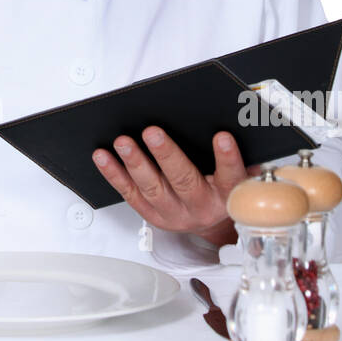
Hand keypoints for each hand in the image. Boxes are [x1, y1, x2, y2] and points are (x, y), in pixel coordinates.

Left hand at [92, 127, 261, 245]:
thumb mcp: (238, 172)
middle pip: (185, 182)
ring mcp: (174, 213)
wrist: (211, 221)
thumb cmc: (221, 187)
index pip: (232, 176)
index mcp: (227, 194)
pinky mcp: (152, 215)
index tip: (222, 137)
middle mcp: (201, 206)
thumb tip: (233, 119)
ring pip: (152, 189)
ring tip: (123, 142)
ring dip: (135, 163)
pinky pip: (130, 194)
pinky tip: (103, 157)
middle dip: (167, 155)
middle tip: (152, 132)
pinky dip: (114, 174)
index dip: (227, 158)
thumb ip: (232, 153)